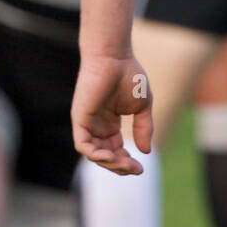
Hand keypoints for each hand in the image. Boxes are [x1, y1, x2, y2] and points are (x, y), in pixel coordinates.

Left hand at [71, 52, 151, 174]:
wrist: (114, 57)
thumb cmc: (128, 75)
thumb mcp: (142, 107)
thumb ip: (144, 128)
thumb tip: (145, 152)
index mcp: (110, 123)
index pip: (115, 150)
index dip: (127, 162)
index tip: (141, 167)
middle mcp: (97, 125)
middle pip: (105, 155)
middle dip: (120, 166)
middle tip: (135, 169)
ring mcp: (87, 123)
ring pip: (94, 154)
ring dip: (110, 163)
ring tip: (126, 164)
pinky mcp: (80, 119)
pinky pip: (83, 146)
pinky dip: (96, 155)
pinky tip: (112, 156)